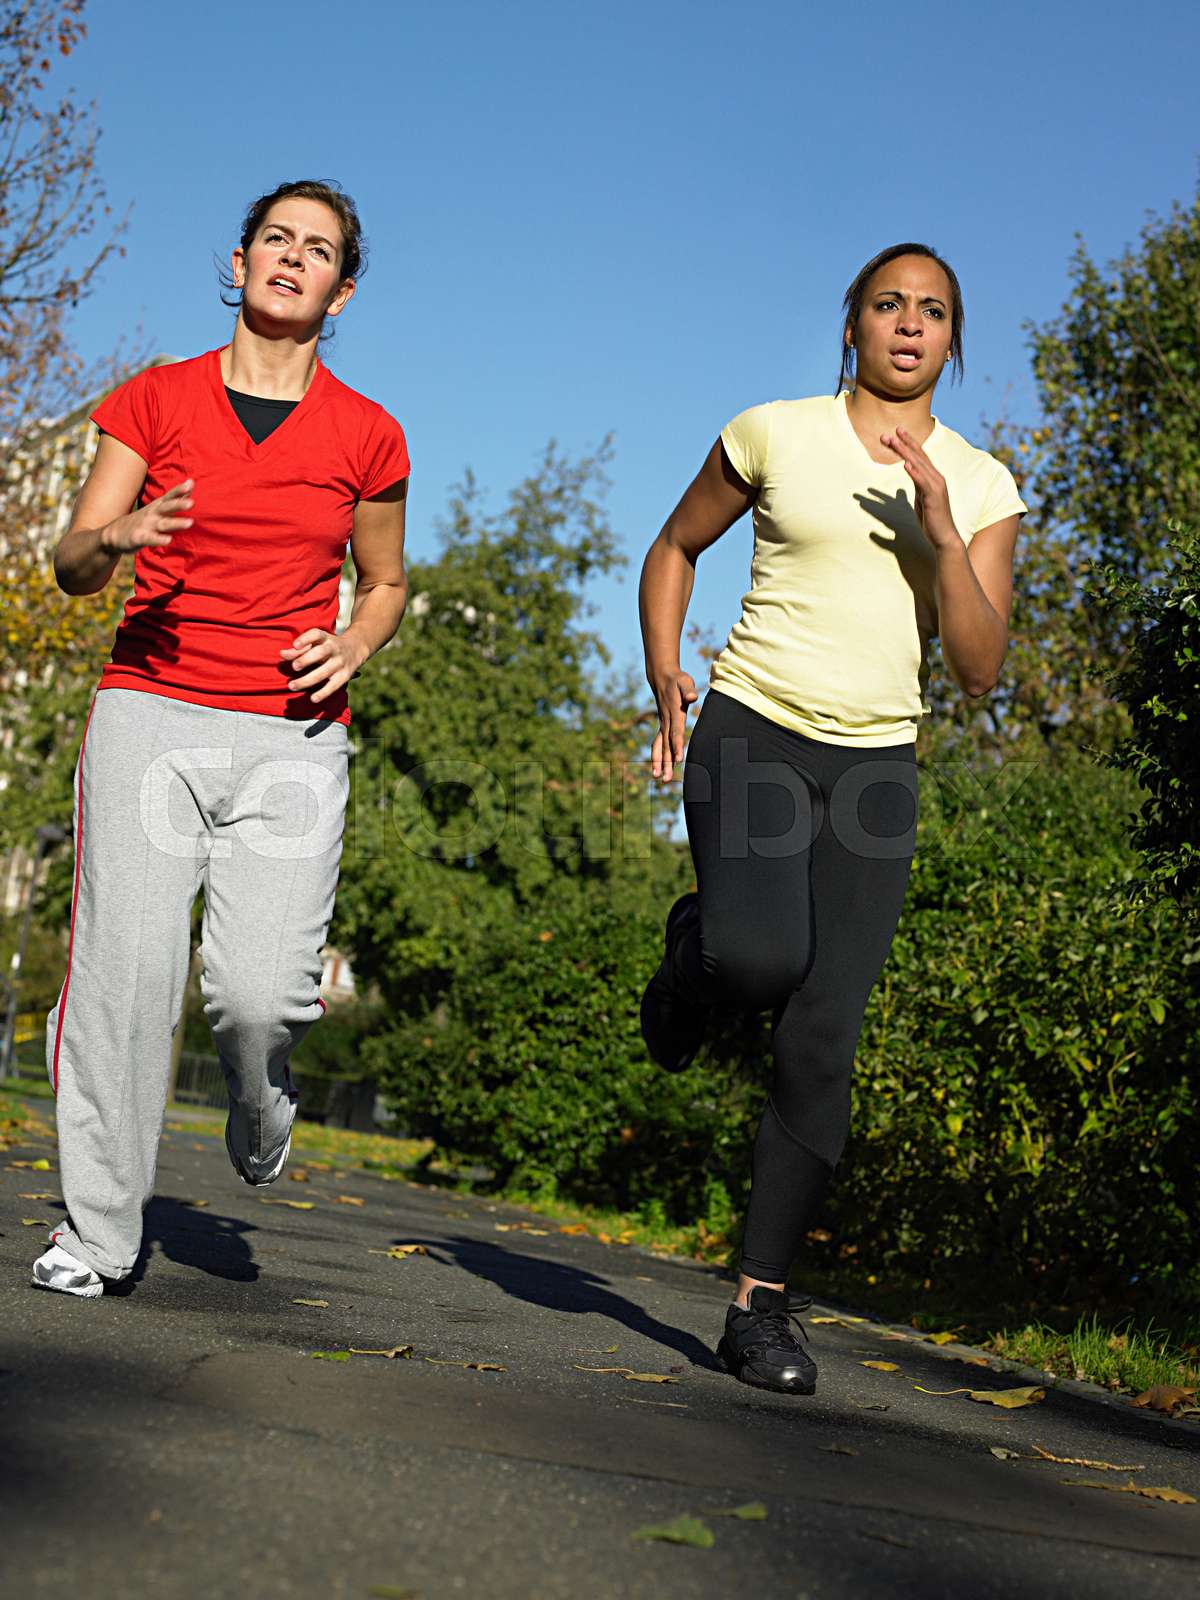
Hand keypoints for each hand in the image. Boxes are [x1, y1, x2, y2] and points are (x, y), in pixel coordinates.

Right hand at [100, 479, 193, 554]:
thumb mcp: (158, 506)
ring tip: (190, 523)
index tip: (190, 484)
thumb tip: (191, 482)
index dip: (179, 490)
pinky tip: (168, 540)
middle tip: (192, 502)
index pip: (169, 496)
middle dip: (178, 504)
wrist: (115, 534)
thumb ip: (175, 497)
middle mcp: (152, 514)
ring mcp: (146, 525)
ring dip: (176, 523)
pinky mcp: (139, 538)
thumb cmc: (143, 519)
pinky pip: (150, 539)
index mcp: (157, 506)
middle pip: (167, 507)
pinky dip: (159, 539)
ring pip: (163, 524)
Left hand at [280, 629, 368, 701]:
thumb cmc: (327, 646)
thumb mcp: (315, 644)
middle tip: (294, 667)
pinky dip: (324, 693)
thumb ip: (298, 650)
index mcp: (325, 638)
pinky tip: (313, 699)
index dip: (306, 639)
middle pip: (321, 652)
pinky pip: (334, 685)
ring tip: (292, 686)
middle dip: (307, 659)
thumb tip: (282, 654)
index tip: (295, 645)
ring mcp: (340, 663)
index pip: (316, 635)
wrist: (355, 648)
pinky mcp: (344, 676)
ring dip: (308, 679)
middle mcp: (334, 648)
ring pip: (325, 671)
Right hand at [649, 668, 698, 781]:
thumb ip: (688, 689)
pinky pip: (658, 744)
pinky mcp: (662, 726)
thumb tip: (693, 697)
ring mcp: (663, 725)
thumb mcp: (684, 681)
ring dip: (659, 763)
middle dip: (666, 762)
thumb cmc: (677, 680)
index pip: (675, 732)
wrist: (661, 678)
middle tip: (665, 779)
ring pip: (660, 747)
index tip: (679, 759)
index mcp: (673, 713)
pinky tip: (658, 768)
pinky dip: (657, 756)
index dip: (677, 746)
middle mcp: (666, 722)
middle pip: (666, 745)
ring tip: (658, 778)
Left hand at [880, 426, 958, 548]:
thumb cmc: (932, 520)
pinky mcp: (934, 498)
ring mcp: (935, 487)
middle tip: (888, 433)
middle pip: (917, 456)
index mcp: (931, 478)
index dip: (907, 444)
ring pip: (918, 465)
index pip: (918, 456)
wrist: (944, 538)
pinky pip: (922, 483)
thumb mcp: (920, 500)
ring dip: (905, 452)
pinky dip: (914, 473)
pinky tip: (906, 465)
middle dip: (902, 444)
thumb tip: (909, 476)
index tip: (894, 433)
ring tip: (893, 442)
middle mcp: (935, 478)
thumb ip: (915, 486)